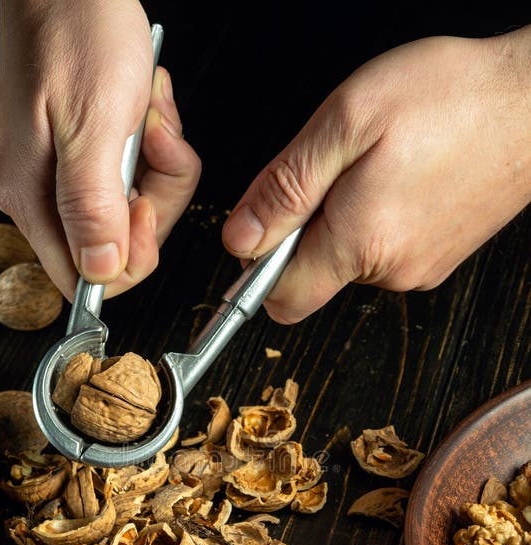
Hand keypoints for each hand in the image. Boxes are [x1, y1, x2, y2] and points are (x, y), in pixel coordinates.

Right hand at [0, 0, 200, 299]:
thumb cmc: (77, 32)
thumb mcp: (94, 125)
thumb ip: (92, 207)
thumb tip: (100, 272)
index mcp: (32, 199)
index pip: (83, 278)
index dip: (128, 258)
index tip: (145, 206)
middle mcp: (43, 196)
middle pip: (117, 246)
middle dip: (154, 200)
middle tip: (155, 146)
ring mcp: (65, 176)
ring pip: (134, 212)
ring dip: (161, 168)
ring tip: (151, 118)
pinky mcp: (87, 156)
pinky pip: (137, 178)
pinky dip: (157, 148)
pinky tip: (149, 110)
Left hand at [222, 27, 530, 322]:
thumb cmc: (452, 97)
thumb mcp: (347, 120)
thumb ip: (286, 187)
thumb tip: (241, 240)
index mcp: (359, 242)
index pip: (280, 297)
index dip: (259, 263)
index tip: (267, 222)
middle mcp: (390, 271)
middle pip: (313, 276)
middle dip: (306, 230)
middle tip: (338, 169)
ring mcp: (418, 270)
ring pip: (349, 262)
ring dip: (345, 220)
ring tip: (381, 165)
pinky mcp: (438, 260)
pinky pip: (383, 253)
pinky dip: (377, 220)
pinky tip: (403, 178)